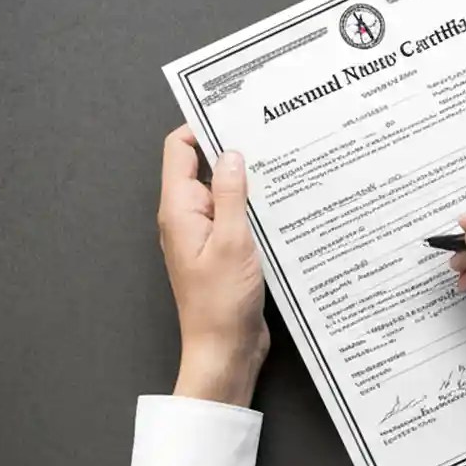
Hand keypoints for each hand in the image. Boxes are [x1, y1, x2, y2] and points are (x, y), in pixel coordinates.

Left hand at [158, 125, 269, 406]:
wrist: (224, 352)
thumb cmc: (221, 303)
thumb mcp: (233, 240)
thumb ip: (233, 194)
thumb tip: (233, 152)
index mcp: (179, 211)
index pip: (180, 150)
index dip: (203, 127)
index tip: (236, 113)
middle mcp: (188, 218)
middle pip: (206, 168)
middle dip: (234, 151)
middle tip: (271, 136)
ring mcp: (207, 235)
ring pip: (226, 194)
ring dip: (250, 183)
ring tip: (285, 166)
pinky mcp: (225, 251)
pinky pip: (237, 218)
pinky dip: (256, 208)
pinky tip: (284, 205)